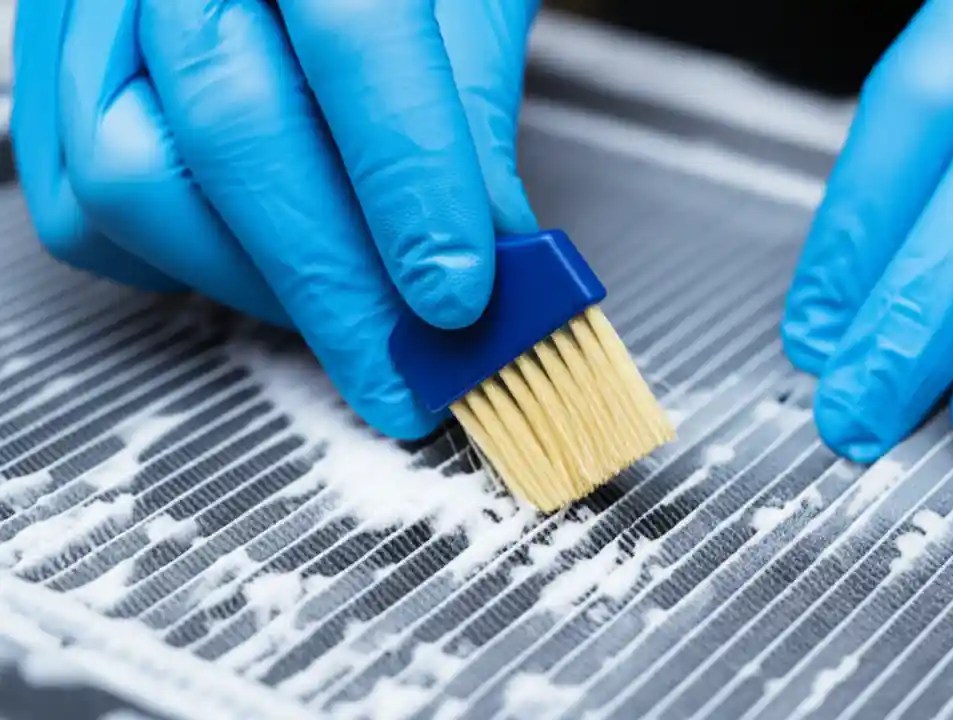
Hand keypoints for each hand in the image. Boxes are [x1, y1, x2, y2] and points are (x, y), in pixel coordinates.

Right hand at [12, 0, 538, 438]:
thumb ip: (468, 104)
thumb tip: (492, 248)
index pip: (353, 46)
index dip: (410, 188)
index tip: (457, 301)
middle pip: (232, 126)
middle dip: (334, 284)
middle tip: (407, 372)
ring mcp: (91, 6)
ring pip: (129, 178)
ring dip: (254, 283)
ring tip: (347, 313)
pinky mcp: (53, 68)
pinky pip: (80, 203)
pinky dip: (177, 263)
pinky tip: (261, 264)